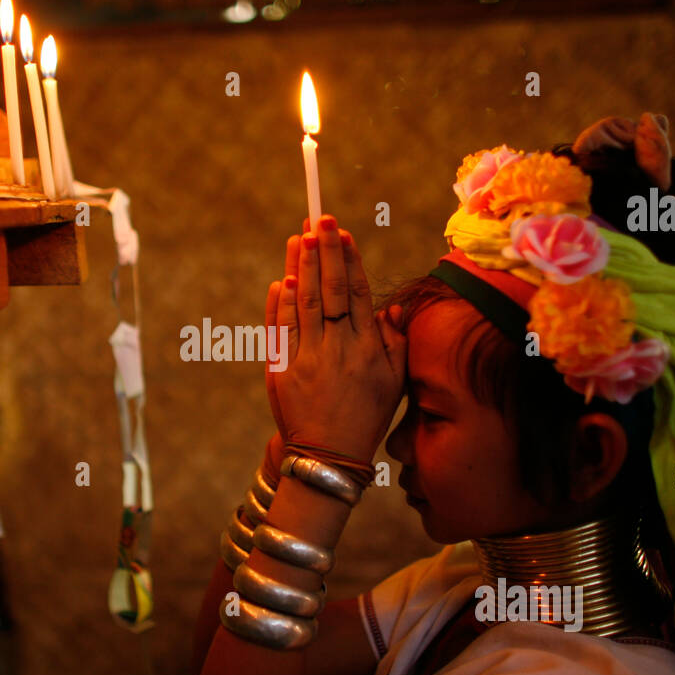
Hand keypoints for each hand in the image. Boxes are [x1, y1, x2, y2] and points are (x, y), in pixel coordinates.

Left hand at [266, 215, 406, 465]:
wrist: (329, 456)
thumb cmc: (365, 416)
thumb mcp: (394, 382)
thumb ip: (394, 343)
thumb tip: (389, 308)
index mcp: (367, 348)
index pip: (357, 293)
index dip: (350, 261)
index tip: (345, 233)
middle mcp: (338, 348)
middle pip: (330, 290)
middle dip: (325, 251)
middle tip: (320, 218)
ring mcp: (308, 358)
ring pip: (304, 304)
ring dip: (300, 267)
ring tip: (299, 237)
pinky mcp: (282, 370)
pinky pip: (281, 330)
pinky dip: (280, 304)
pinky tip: (281, 280)